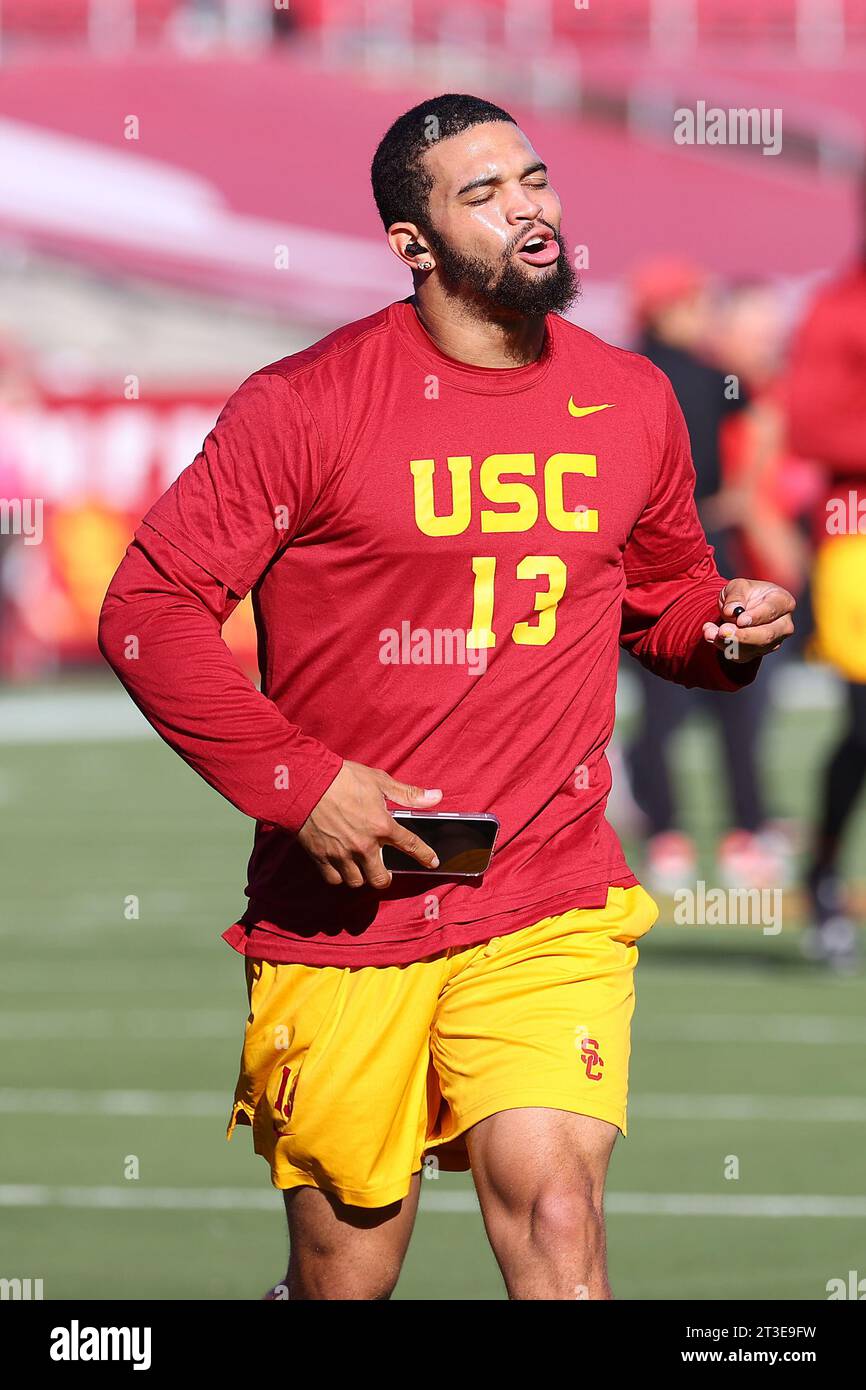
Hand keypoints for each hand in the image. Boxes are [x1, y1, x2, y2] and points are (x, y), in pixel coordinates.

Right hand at [297, 760, 442, 888]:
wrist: (305, 783)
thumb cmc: (342, 779)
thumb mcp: (379, 781)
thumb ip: (408, 794)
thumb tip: (435, 797)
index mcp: (381, 826)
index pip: (410, 846)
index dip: (424, 856)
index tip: (431, 862)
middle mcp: (364, 845)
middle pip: (380, 879)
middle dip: (385, 878)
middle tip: (384, 872)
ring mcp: (342, 854)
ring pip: (357, 881)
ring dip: (361, 877)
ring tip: (361, 867)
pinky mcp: (321, 857)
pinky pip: (334, 879)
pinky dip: (339, 876)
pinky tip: (341, 867)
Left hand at [703, 578, 795, 662]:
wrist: (738, 608)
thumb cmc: (744, 593)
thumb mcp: (738, 586)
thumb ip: (735, 596)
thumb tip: (732, 611)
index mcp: (783, 602)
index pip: (772, 611)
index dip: (757, 617)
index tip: (740, 620)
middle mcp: (783, 625)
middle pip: (766, 635)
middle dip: (742, 635)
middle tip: (723, 631)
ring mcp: (773, 641)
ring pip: (752, 648)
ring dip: (728, 642)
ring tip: (709, 631)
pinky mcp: (758, 652)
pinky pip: (741, 655)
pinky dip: (722, 646)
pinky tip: (710, 635)